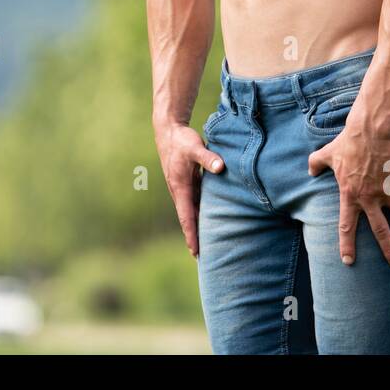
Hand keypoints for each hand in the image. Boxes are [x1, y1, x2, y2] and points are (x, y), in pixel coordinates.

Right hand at [155, 121, 224, 257]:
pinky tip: (210, 221)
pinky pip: (195, 203)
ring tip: (207, 246)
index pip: (186, 217)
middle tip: (204, 259)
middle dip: (194, 238)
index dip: (192, 234)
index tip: (196, 252)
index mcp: (180, 187)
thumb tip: (221, 167)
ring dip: (198, 228)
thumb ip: (208, 157)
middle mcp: (180, 191)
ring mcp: (183, 188)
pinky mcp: (188, 183)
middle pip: (188, 220)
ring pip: (192, 213)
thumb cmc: (182, 139)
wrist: (169, 130)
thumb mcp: (195, 146)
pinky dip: (201, 215)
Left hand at [308, 126, 389, 266]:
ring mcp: (385, 189)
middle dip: (388, 249)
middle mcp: (368, 197)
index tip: (348, 261)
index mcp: (350, 195)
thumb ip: (316, 163)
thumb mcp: (326, 154)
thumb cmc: (346, 143)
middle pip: (379, 229)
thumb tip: (310, 170)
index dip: (347, 244)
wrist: (368, 133)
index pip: (347, 226)